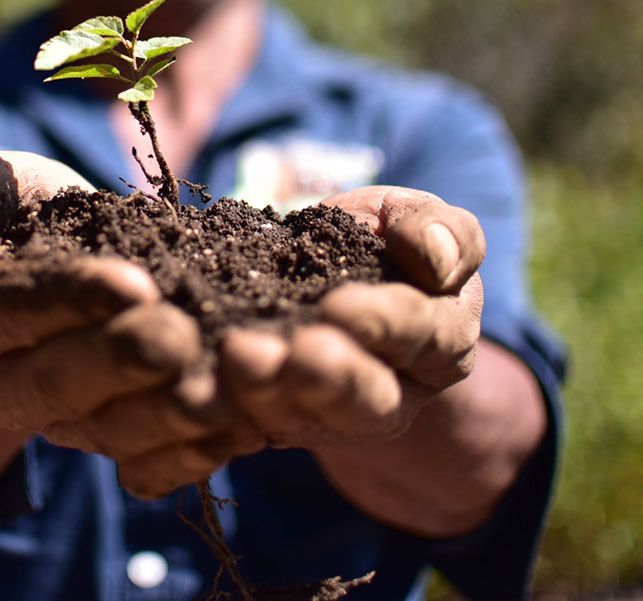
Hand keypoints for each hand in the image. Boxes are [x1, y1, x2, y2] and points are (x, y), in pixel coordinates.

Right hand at [0, 150, 260, 497]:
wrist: (57, 265)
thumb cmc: (22, 215)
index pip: (14, 310)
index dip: (70, 299)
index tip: (134, 281)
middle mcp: (1, 386)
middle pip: (58, 384)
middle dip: (121, 362)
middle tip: (180, 337)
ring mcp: (61, 423)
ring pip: (109, 432)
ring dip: (165, 416)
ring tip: (218, 392)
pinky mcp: (114, 444)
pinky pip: (148, 466)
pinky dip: (193, 454)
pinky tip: (239, 428)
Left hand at [219, 186, 484, 448]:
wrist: (327, 276)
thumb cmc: (386, 243)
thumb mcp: (417, 221)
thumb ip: (443, 232)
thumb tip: (437, 258)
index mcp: (442, 341)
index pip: (422, 336)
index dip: (383, 324)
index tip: (338, 306)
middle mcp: (394, 394)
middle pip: (369, 401)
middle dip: (328, 380)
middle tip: (293, 354)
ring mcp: (330, 416)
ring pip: (304, 417)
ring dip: (268, 391)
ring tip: (239, 358)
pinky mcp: (276, 422)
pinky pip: (250, 422)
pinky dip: (224, 403)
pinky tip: (199, 381)